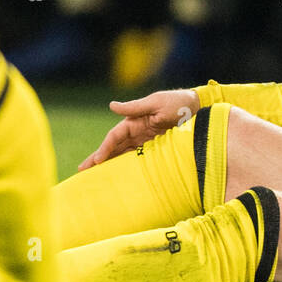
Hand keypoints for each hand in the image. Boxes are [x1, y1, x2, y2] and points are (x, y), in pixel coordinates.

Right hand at [77, 89, 200, 169]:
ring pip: (123, 156)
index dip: (104, 149)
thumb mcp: (156, 103)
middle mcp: (136, 133)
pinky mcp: (155, 150)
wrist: (200, 110)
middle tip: (81, 172)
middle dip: (98, 159)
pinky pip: (137, 160)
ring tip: (94, 179)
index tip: (96, 161)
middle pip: (114, 148)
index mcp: (134, 121)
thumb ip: (134, 107)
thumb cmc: (178, 103)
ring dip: (109, 166)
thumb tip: (111, 106)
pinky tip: (118, 178)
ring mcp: (145, 142)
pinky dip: (127, 168)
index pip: (114, 137)